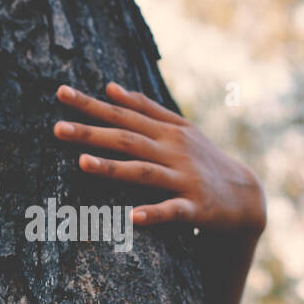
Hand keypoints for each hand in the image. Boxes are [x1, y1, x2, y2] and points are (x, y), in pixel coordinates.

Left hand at [52, 82, 264, 303]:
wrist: (247, 196)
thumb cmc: (203, 159)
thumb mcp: (179, 128)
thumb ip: (145, 107)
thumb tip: (110, 86)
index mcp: (165, 131)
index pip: (122, 114)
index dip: (91, 104)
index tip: (60, 93)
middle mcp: (172, 151)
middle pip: (127, 139)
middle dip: (91, 133)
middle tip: (56, 128)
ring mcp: (183, 179)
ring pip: (144, 172)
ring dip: (113, 168)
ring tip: (82, 163)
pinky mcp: (195, 207)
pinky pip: (172, 210)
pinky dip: (153, 213)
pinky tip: (132, 217)